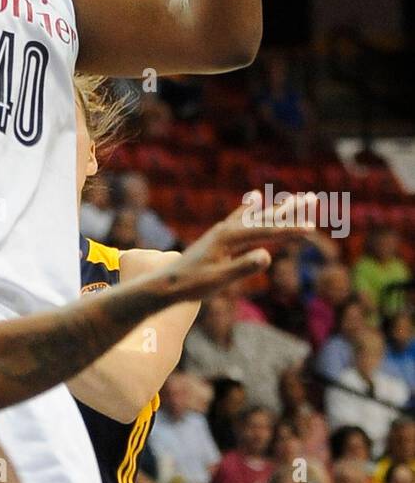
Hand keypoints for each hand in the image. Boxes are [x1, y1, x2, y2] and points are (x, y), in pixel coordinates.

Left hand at [135, 191, 318, 306]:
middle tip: (313, 198)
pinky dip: (251, 208)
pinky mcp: (220, 235)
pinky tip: (256, 198)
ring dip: (277, 208)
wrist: (169, 282)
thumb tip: (267, 256)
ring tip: (295, 198)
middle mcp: (228, 228)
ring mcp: (224, 230)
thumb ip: (242, 268)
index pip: (267, 232)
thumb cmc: (193, 284)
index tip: (311, 227)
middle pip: (265, 217)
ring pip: (257, 216)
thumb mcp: (219, 280)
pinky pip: (241, 218)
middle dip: (290, 209)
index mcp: (230, 237)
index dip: (290, 230)